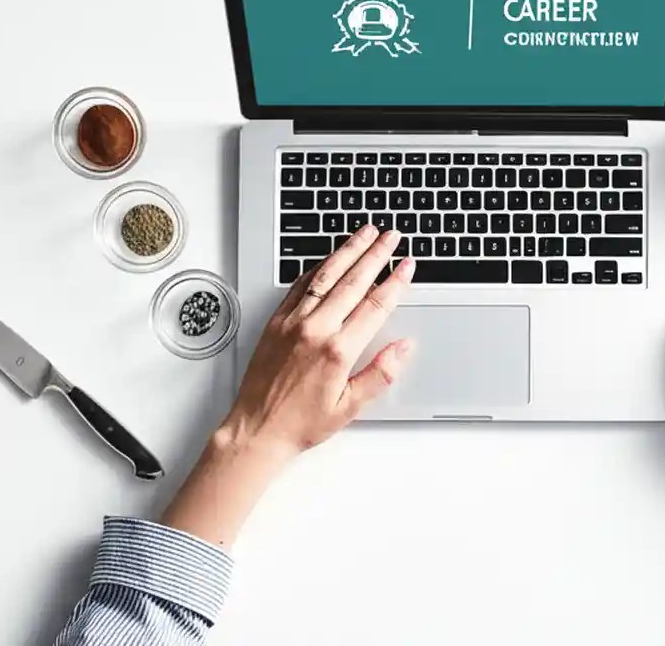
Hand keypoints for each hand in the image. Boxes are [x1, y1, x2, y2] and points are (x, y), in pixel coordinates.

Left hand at [226, 224, 416, 452]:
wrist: (257, 430)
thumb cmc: (301, 423)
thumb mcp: (350, 407)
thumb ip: (380, 374)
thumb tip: (404, 348)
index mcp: (338, 350)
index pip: (376, 306)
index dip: (395, 282)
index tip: (407, 265)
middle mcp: (315, 329)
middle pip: (353, 281)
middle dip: (376, 255)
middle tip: (391, 236)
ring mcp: (293, 321)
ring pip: (326, 275)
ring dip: (347, 250)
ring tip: (364, 233)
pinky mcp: (276, 321)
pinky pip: (299, 285)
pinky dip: (317, 267)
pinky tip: (328, 258)